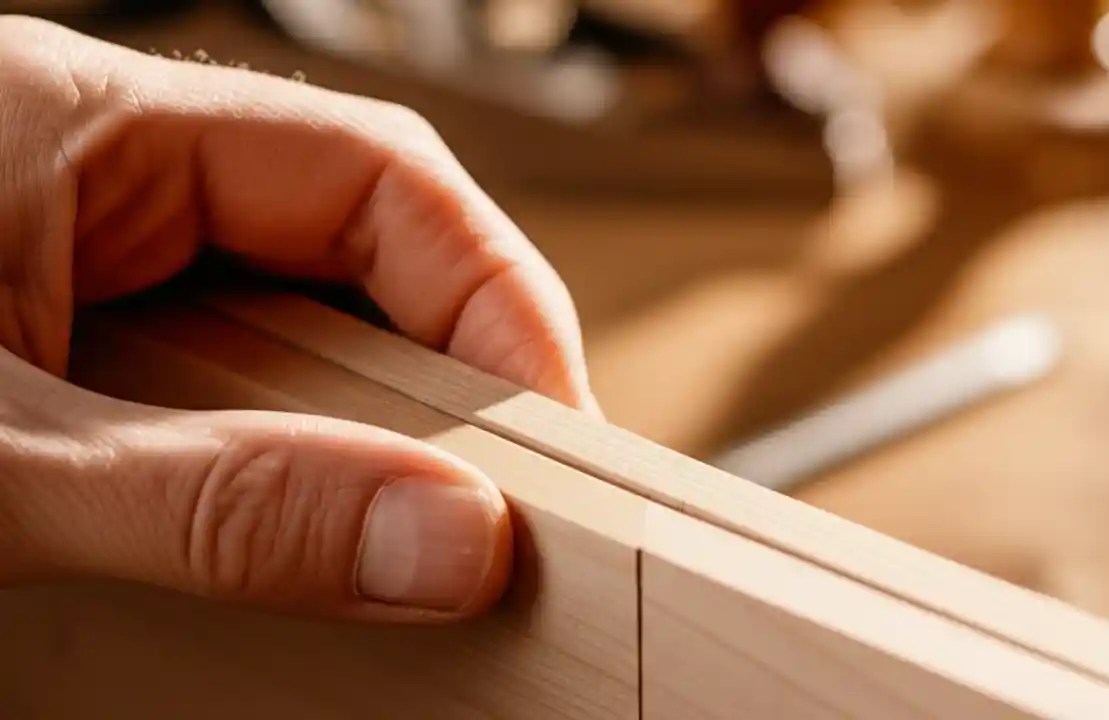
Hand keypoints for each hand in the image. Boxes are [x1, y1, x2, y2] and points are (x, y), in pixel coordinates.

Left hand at [0, 17, 596, 621]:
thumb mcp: (2, 469)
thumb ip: (219, 503)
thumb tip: (453, 541)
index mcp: (82, 129)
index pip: (374, 171)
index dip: (495, 296)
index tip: (556, 429)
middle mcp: (99, 178)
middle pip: (358, 244)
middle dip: (454, 368)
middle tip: (519, 495)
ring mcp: (83, 264)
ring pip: (300, 321)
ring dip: (377, 422)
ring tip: (436, 523)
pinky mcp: (69, 348)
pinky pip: (231, 382)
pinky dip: (297, 453)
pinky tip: (326, 518)